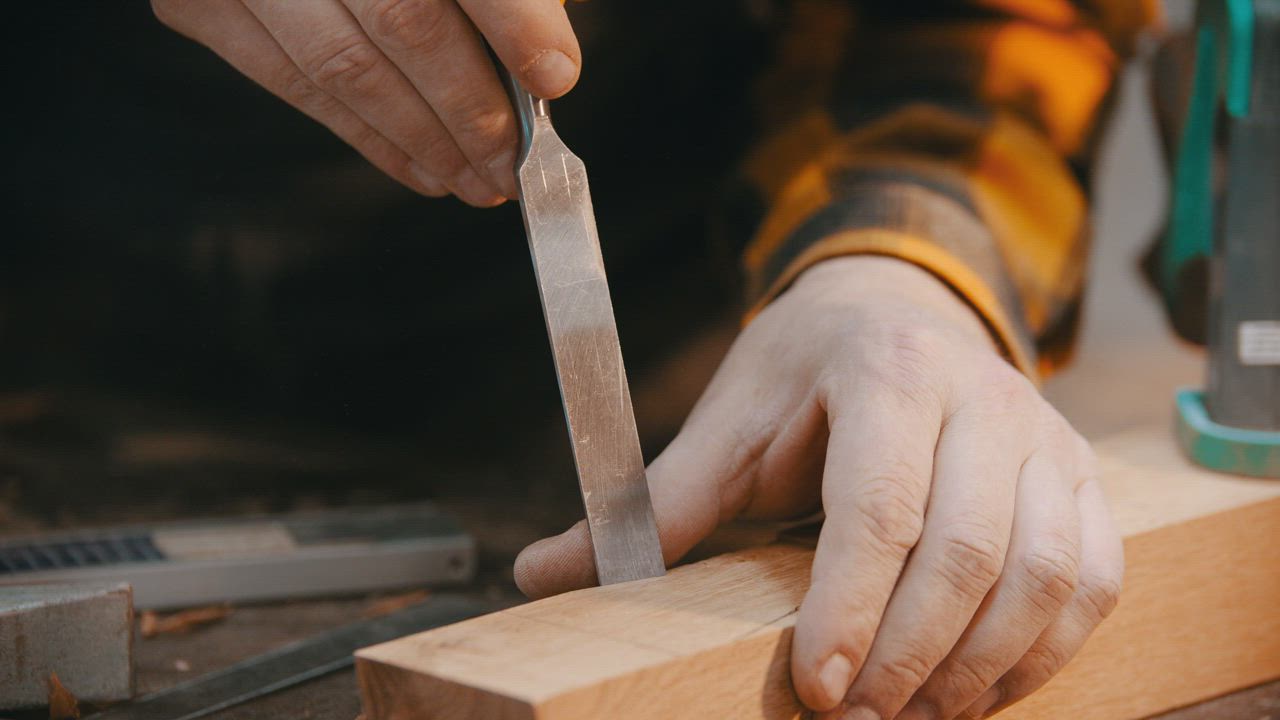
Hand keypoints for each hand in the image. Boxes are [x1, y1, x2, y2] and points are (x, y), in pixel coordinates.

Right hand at [152, 0, 581, 205]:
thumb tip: (544, 59)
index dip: (514, 21)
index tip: (555, 77)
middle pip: (403, 20)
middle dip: (472, 107)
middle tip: (517, 163)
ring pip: (344, 68)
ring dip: (424, 141)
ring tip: (479, 182)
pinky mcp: (197, 3)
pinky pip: (293, 85)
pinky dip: (368, 138)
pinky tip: (421, 168)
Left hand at [515, 256, 1123, 718]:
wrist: (896, 310)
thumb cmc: (805, 372)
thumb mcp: (726, 421)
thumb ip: (651, 503)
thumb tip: (539, 574)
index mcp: (887, 370)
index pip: (880, 503)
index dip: (852, 607)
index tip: (819, 686)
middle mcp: (983, 396)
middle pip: (971, 549)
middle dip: (910, 656)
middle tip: (855, 718)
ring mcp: (1047, 435)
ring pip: (1046, 573)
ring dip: (980, 666)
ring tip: (912, 716)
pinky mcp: (1082, 476)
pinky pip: (1093, 577)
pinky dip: (1044, 651)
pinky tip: (978, 688)